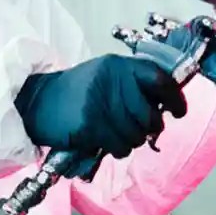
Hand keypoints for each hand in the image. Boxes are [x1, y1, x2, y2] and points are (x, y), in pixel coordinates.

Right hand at [15, 55, 187, 157]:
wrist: (36, 102)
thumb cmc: (76, 93)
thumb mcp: (105, 77)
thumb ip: (133, 85)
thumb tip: (166, 106)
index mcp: (118, 65)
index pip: (159, 79)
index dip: (174, 98)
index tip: (179, 111)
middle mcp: (111, 80)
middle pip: (150, 114)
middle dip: (150, 128)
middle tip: (142, 130)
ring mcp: (99, 102)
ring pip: (136, 134)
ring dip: (131, 141)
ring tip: (117, 135)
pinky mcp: (89, 124)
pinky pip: (119, 146)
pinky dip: (116, 149)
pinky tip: (105, 142)